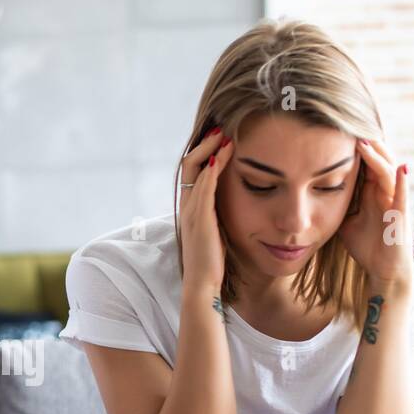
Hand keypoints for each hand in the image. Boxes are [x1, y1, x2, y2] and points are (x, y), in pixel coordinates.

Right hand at [177, 127, 234, 289]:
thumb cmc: (210, 262)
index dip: (203, 154)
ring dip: (211, 151)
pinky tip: (223, 156)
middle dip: (205, 145)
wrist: (202, 284)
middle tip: (220, 130)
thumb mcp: (213, 233)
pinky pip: (205, 187)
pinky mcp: (201, 218)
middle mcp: (186, 206)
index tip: (218, 140)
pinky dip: (213, 169)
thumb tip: (226, 205)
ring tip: (225, 136)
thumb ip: (215, 216)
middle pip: (189, 165)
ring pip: (196, 171)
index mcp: (189, 209)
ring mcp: (192, 211)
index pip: (191, 172)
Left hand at [337, 137, 412, 286]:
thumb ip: (335, 203)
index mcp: (373, 191)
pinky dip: (402, 183)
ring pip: (390, 172)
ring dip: (378, 157)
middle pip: (379, 159)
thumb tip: (311, 192)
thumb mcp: (344, 219)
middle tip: (349, 125)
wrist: (383, 271)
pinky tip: (400, 169)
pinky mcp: (402, 217)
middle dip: (367, 143)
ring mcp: (395, 202)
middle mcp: (386, 192)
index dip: (355, 146)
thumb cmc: (366, 245)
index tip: (337, 130)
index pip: (365, 162)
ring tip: (365, 142)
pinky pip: (403, 197)